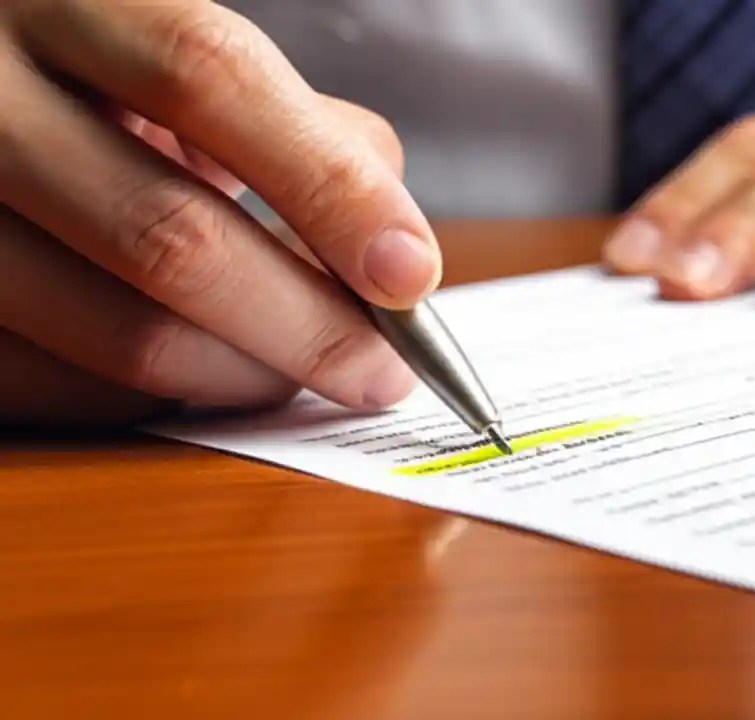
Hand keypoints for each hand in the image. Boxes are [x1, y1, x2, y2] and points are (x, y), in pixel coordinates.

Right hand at [0, 1, 437, 427]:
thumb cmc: (94, 82)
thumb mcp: (177, 56)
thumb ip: (293, 124)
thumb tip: (395, 253)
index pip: (208, 77)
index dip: (328, 186)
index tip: (411, 274)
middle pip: (169, 236)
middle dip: (308, 327)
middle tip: (382, 371)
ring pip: (119, 336)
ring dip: (246, 377)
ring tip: (302, 374)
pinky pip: (66, 390)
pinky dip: (166, 399)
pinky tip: (210, 372)